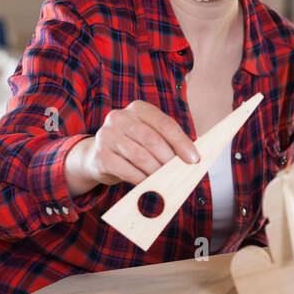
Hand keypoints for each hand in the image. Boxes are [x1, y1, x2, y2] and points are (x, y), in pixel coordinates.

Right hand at [64, 100, 198, 195]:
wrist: (99, 156)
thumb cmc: (133, 145)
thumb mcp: (149, 136)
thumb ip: (168, 141)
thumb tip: (192, 158)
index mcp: (138, 108)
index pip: (164, 123)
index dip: (181, 142)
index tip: (194, 159)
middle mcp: (119, 118)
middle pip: (151, 139)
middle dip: (169, 158)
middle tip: (180, 172)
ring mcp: (107, 135)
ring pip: (139, 155)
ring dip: (156, 171)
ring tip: (167, 180)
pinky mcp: (100, 155)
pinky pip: (125, 170)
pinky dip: (141, 179)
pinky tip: (150, 184)